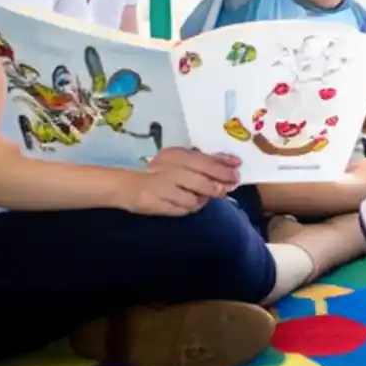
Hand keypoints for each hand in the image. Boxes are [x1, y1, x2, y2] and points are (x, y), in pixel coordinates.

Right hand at [119, 148, 241, 215]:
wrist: (128, 185)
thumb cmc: (160, 171)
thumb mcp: (180, 160)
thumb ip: (203, 162)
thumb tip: (232, 164)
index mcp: (176, 156)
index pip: (205, 162)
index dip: (224, 167)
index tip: (237, 170)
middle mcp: (170, 171)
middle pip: (203, 183)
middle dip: (218, 187)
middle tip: (227, 189)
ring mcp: (163, 189)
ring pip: (195, 199)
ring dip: (202, 199)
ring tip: (199, 195)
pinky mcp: (157, 204)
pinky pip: (183, 210)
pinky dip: (188, 207)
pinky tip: (185, 202)